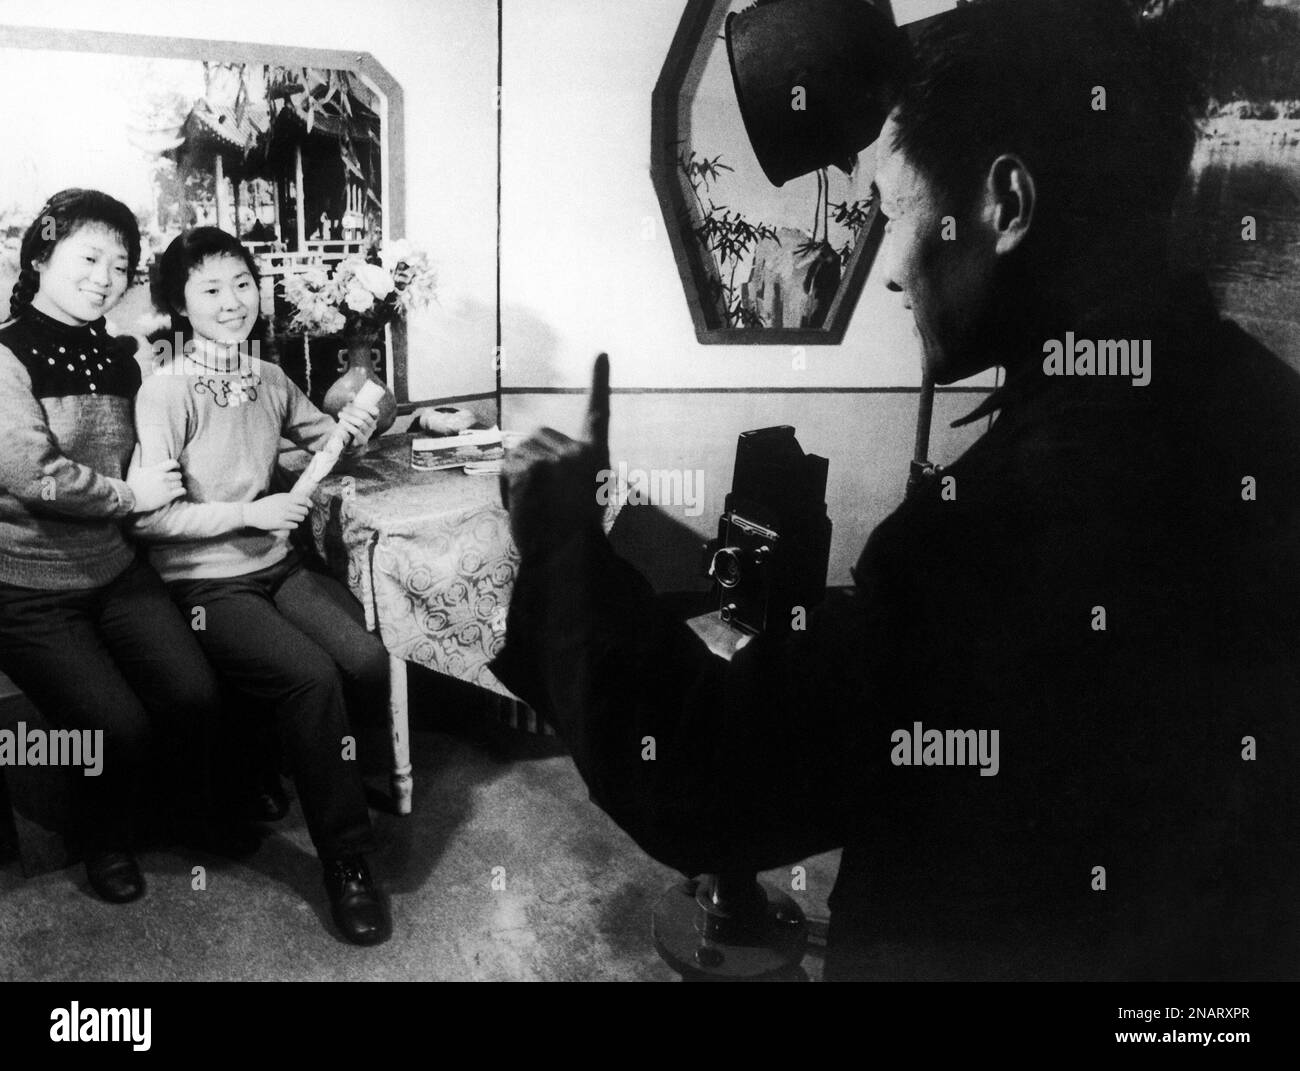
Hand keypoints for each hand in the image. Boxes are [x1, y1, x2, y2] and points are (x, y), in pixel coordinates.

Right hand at [127, 457, 183, 512]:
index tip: (176, 467)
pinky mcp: (168, 496)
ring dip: (178, 484)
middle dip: (176, 476)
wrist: (130, 500)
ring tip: (173, 486)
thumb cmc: (131, 484)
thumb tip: (137, 444)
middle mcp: (163, 478)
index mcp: (156, 470)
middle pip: (179, 474)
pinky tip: (176, 492)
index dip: (177, 465)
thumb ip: (137, 456)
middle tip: (173, 479)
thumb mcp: (133, 469)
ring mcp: (166, 487)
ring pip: (180, 483)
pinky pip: (182, 491)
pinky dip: (181, 491)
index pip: (173, 463)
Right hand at [243, 493, 310, 532]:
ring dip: (299, 519)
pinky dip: (294, 525)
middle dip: (304, 512)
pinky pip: (294, 525)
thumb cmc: (266, 505)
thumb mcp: (277, 497)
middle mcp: (285, 505)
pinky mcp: (279, 524)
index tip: (310, 506)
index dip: (309, 503)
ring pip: (300, 518)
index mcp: (285, 497)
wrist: (252, 513)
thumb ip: (289, 498)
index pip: (303, 499)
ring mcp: (282, 515)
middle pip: (304, 510)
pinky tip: (291, 524)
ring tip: (295, 518)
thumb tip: (304, 500)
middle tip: (301, 514)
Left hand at [337, 398, 379, 446]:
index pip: (375, 412)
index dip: (366, 406)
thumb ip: (351, 403)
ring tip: (340, 414)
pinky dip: (348, 426)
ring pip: (360, 423)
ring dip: (349, 417)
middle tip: (343, 408)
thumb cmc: (350, 424)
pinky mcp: (362, 441)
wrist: (347, 441)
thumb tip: (351, 394)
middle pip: (365, 416)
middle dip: (354, 411)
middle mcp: (373, 426)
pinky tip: (342, 422)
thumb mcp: (352, 413)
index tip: (355, 402)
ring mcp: (368, 434)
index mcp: (373, 419)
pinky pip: (356, 432)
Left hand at [501, 353, 609, 559]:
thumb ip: (570, 472)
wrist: (565, 558)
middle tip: (540, 496)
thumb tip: (541, 464)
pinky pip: (507, 469)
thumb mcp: (584, 497)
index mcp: (596, 459)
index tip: (601, 355)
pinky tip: (521, 508)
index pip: (598, 414)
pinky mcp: (531, 466)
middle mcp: (578, 452)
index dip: (599, 383)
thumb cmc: (572, 537)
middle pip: (539, 436)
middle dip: (531, 459)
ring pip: (519, 452)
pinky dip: (507, 489)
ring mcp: (554, 457)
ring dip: (518, 477)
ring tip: (534, 507)